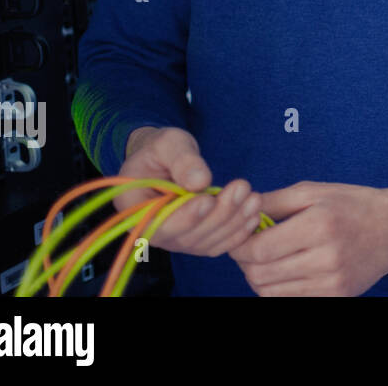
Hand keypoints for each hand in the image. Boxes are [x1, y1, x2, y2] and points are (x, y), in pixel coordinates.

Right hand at [115, 126, 261, 256]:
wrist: (168, 160)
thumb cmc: (163, 149)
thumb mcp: (168, 143)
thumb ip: (182, 160)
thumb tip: (200, 180)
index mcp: (134, 208)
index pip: (156, 225)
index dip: (184, 218)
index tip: (207, 201)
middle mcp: (152, 231)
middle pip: (186, 237)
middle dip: (218, 215)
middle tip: (242, 189)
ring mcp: (175, 239)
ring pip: (206, 242)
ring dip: (233, 223)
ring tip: (253, 198)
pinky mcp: (196, 240)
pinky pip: (217, 244)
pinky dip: (237, 233)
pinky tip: (254, 214)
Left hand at [230, 181, 387, 295]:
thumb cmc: (353, 204)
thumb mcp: (314, 191)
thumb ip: (273, 201)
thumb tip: (240, 211)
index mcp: (319, 225)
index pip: (259, 250)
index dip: (240, 246)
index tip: (240, 236)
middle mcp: (326, 258)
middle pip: (260, 275)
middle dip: (246, 262)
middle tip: (252, 247)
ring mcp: (332, 282)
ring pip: (270, 292)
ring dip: (259, 277)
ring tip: (270, 257)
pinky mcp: (337, 297)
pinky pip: (290, 300)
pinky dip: (279, 287)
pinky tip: (288, 268)